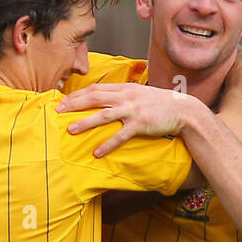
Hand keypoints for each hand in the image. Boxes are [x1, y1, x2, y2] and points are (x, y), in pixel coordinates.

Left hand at [57, 83, 202, 157]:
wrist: (182, 110)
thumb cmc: (159, 104)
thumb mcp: (139, 94)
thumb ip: (123, 95)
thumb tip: (107, 100)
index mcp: (125, 88)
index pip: (96, 88)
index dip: (78, 94)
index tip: (63, 101)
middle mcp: (126, 96)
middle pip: (95, 97)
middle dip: (75, 104)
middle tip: (58, 111)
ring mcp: (133, 110)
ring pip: (104, 114)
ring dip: (86, 122)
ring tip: (71, 129)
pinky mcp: (140, 124)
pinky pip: (120, 136)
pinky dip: (108, 144)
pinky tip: (97, 153)